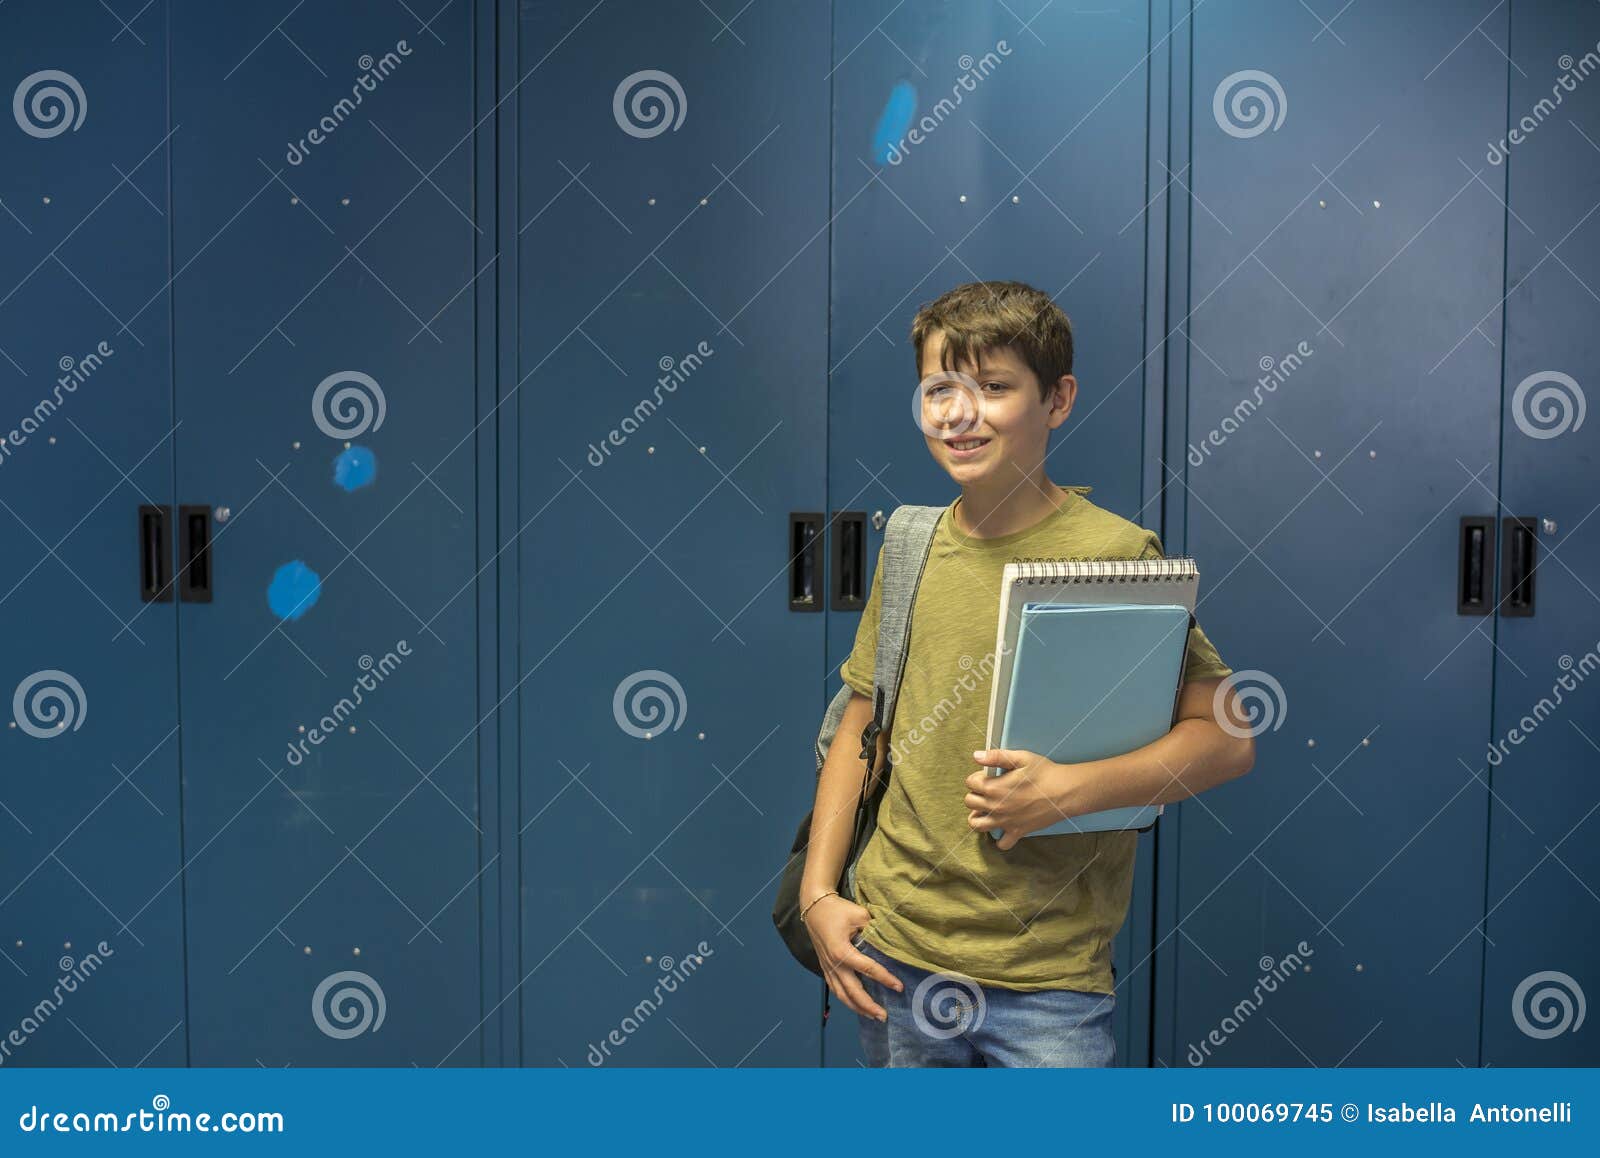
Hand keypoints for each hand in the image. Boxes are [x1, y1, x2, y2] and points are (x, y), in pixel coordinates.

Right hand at [802, 893, 902, 1019]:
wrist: (814, 907)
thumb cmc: (837, 910)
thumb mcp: (859, 914)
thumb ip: (874, 929)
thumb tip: (889, 941)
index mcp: (842, 951)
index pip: (868, 969)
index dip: (885, 978)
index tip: (899, 987)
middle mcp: (834, 964)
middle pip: (853, 991)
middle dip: (869, 1006)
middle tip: (884, 1016)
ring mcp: (828, 967)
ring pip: (842, 995)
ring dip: (857, 1008)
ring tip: (872, 1016)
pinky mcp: (825, 967)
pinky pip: (835, 989)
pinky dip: (846, 1000)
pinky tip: (856, 1005)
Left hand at [964, 748, 1078, 850]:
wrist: (1065, 791)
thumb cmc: (1045, 773)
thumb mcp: (1021, 758)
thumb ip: (996, 756)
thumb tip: (976, 756)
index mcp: (994, 787)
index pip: (970, 783)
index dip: (977, 777)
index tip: (987, 776)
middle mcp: (996, 807)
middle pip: (969, 802)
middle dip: (975, 794)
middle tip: (988, 790)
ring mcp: (1005, 822)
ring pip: (977, 825)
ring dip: (978, 817)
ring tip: (986, 809)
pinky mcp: (1017, 832)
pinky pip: (1001, 844)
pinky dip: (999, 839)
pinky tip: (1003, 827)